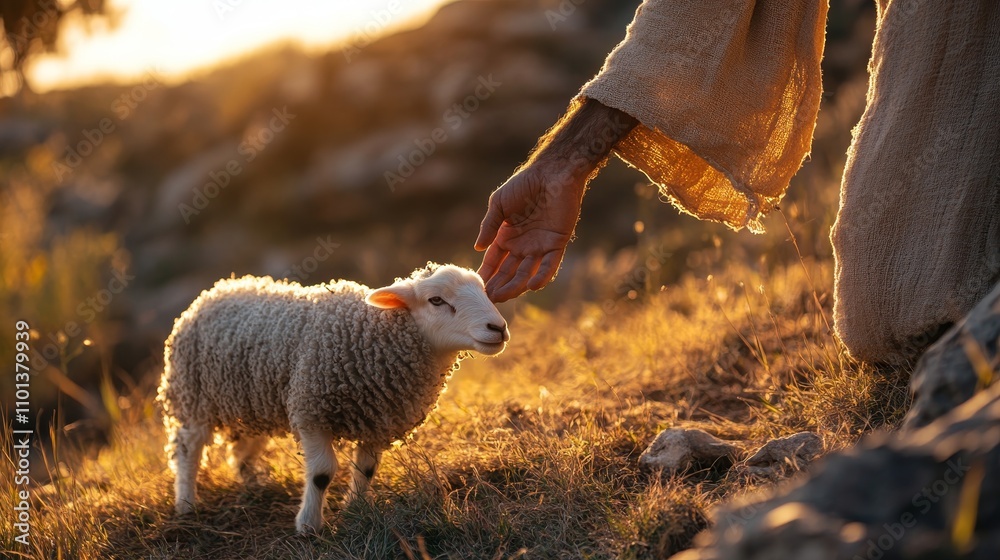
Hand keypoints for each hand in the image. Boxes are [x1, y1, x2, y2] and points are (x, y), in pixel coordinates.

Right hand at [475, 163, 584, 301]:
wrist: (551, 174)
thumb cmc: (524, 184)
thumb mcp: (499, 204)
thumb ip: (489, 226)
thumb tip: (477, 247)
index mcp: (507, 236)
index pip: (494, 260)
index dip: (487, 273)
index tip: (478, 288)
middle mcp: (523, 245)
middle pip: (509, 271)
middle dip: (499, 285)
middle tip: (488, 299)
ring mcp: (540, 246)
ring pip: (527, 272)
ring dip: (515, 285)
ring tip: (503, 297)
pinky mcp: (557, 244)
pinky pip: (549, 265)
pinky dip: (542, 276)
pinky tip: (532, 286)